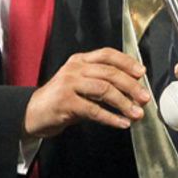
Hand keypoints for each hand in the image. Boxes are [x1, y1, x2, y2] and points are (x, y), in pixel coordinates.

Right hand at [23, 48, 148, 137]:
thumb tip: (132, 90)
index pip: (107, 54)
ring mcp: (68, 84)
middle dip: (131, 86)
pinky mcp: (65, 102)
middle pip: (110, 73)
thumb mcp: (80, 85)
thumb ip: (102, 83)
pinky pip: (94, 110)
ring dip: (124, 103)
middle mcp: (74, 69)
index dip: (127, 62)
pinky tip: (121, 123)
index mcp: (80, 61)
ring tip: (136, 113)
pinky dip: (111, 118)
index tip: (141, 73)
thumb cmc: (60, 100)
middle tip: (144, 98)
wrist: (32, 113)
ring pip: (104, 89)